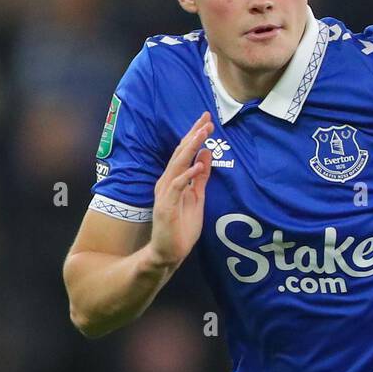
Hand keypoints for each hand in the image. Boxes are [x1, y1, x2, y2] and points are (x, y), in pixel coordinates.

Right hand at [147, 113, 213, 272]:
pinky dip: (186, 176)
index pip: (185, 152)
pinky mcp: (165, 207)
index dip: (195, 135)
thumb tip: (206, 154)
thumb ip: (200, 177)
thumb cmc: (181, 226)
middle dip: (194, 135)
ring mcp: (165, 193)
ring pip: (177, 165)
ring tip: (203, 134)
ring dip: (190, 149)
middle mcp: (167, 182)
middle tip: (207, 119)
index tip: (207, 120)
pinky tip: (197, 166)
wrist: (169, 252)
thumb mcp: (197, 197)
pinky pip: (176, 187)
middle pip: (180, 153)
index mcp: (174, 179)